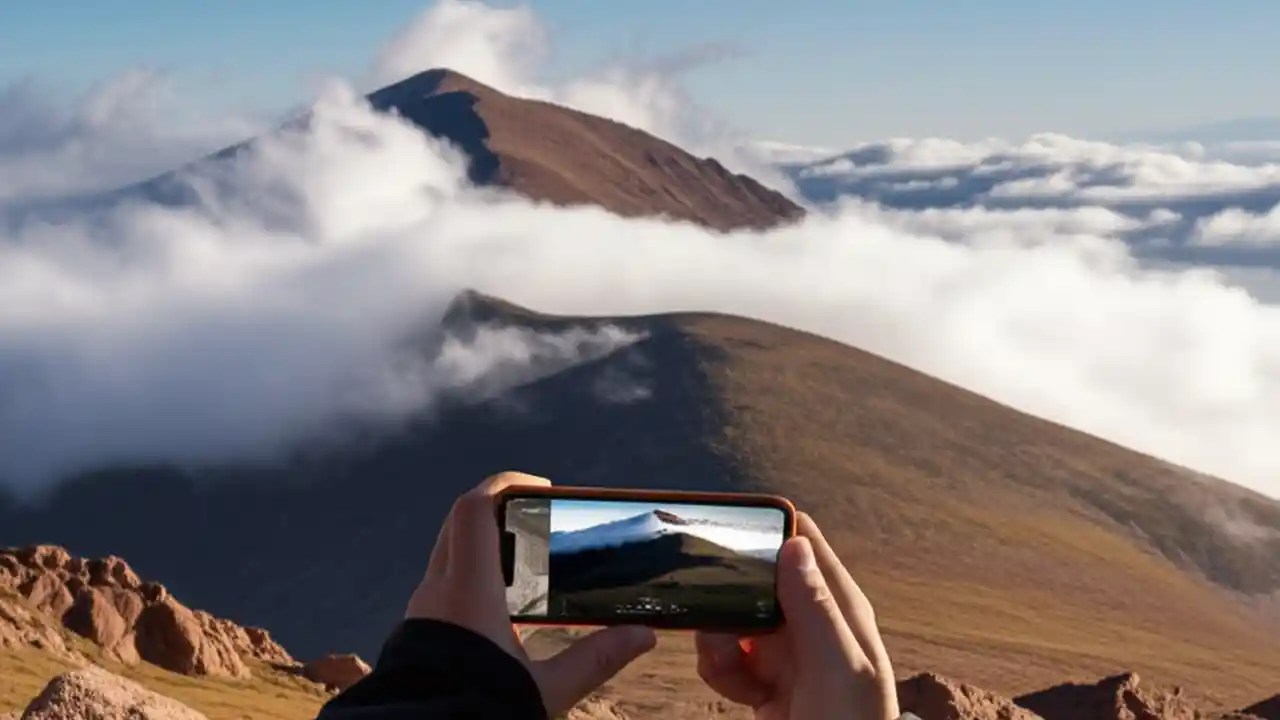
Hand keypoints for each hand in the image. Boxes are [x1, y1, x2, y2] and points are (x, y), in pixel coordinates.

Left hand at [405, 472, 656, 716]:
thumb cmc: (480, 710)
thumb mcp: (546, 690)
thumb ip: (595, 659)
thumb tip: (644, 635)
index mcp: (468, 591)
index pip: (474, 510)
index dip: (505, 484)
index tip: (541, 487)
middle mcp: (438, 591)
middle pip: (460, 524)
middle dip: (497, 509)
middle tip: (538, 519)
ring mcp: (423, 610)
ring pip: (449, 555)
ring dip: (484, 546)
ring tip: (528, 564)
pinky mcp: (418, 631)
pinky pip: (444, 585)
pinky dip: (472, 576)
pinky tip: (504, 605)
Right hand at [695, 513, 897, 719]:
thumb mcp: (837, 670)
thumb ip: (816, 608)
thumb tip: (795, 543)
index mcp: (840, 608)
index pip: (804, 543)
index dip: (766, 532)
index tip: (728, 538)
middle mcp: (813, 623)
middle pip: (756, 580)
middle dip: (730, 599)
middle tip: (719, 626)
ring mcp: (787, 653)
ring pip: (735, 619)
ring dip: (720, 642)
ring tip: (732, 672)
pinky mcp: (765, 682)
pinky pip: (729, 658)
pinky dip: (723, 672)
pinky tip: (740, 694)